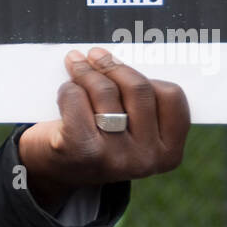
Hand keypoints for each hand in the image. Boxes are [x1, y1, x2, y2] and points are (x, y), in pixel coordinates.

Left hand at [17, 47, 189, 212]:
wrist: (55, 171)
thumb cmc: (97, 137)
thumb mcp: (130, 127)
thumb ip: (139, 100)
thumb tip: (124, 57)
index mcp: (168, 153)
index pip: (172, 96)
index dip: (148, 75)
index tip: (126, 66)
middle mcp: (146, 159)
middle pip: (138, 88)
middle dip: (112, 65)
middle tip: (94, 55)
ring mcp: (115, 158)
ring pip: (105, 90)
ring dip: (85, 71)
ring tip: (75, 64)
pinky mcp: (82, 150)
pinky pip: (76, 98)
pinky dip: (68, 88)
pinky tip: (65, 90)